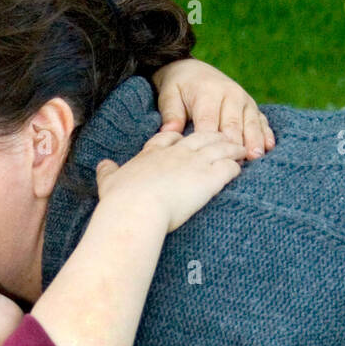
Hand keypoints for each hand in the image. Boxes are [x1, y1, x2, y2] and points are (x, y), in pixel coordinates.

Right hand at [96, 129, 245, 233]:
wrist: (135, 209)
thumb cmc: (121, 200)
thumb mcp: (109, 182)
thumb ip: (108, 172)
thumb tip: (102, 164)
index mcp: (153, 154)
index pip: (169, 138)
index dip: (180, 137)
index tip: (185, 138)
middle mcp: (176, 154)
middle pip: (200, 137)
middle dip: (213, 136)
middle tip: (224, 137)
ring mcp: (194, 163)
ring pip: (220, 148)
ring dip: (232, 148)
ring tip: (242, 149)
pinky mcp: (209, 178)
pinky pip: (228, 168)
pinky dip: (236, 167)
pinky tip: (242, 169)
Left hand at [153, 58, 274, 157]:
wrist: (191, 70)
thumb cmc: (179, 88)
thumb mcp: (169, 96)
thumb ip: (171, 114)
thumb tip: (170, 132)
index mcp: (207, 92)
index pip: (209, 120)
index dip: (211, 141)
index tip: (211, 159)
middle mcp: (229, 94)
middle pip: (233, 124)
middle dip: (234, 144)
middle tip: (236, 163)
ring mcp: (243, 100)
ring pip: (250, 122)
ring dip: (253, 140)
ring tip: (255, 157)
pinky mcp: (251, 106)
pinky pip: (261, 120)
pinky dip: (265, 133)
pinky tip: (269, 146)